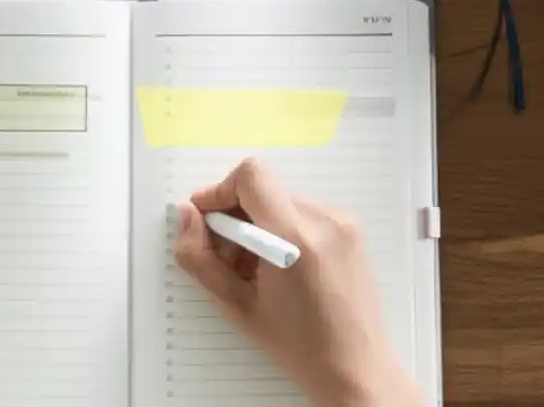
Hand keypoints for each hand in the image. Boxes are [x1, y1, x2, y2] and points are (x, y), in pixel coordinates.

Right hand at [174, 159, 422, 406]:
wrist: (356, 367)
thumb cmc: (298, 345)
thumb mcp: (235, 306)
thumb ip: (199, 257)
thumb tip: (187, 216)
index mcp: (294, 239)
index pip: (252, 177)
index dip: (219, 190)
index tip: (206, 216)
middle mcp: (324, 221)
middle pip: (263, 190)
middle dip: (236, 216)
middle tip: (229, 258)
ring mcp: (342, 222)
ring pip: (280, 200)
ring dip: (259, 224)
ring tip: (258, 270)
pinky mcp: (350, 229)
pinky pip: (302, 211)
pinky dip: (282, 229)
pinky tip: (282, 268)